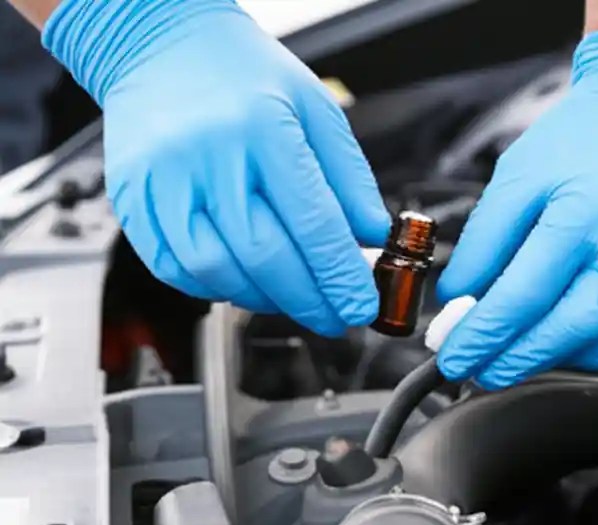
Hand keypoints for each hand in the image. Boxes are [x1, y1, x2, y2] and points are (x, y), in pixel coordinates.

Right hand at [43, 0, 387, 335]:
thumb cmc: (243, 75)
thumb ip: (348, 178)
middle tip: (336, 316)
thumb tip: (374, 235)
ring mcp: (162, 181)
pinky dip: (215, 288)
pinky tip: (245, 282)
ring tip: (294, 298)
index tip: (360, 305)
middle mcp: (207, 156)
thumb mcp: (316, 109)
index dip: (339, 276)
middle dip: (308, 300)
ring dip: (263, 299)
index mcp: (261, 129)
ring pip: (215, 271)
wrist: (160, 45)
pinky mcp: (134, 200)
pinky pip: (173, 267)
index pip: (311, 222)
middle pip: (263, 255)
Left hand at [434, 29, 597, 388]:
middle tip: (481, 370)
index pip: (526, 293)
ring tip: (520, 353)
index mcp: (587, 213)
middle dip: (521, 359)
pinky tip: (566, 339)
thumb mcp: (517, 176)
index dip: (485, 334)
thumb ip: (486, 241)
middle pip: (577, 327)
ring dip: (562, 358)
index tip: (454, 355)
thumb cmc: (584, 139)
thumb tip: (461, 300)